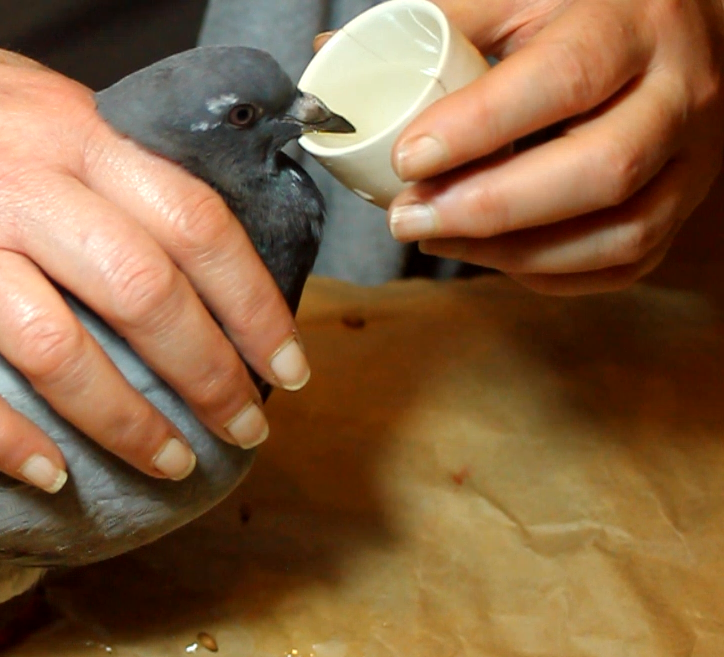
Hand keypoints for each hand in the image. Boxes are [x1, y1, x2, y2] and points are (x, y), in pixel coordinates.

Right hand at [0, 0, 308, 490]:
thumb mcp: (42, 101)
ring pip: (51, 346)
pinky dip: (0, 438)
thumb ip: (112, 164)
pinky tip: (47, 476)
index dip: (252, 303)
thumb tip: (198, 247)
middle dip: (206, 374)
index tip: (286, 364)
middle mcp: (14, 184)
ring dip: (120, 420)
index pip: (192, 220)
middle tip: (242, 429)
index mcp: (70, 132)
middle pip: (137, 290)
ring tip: (166, 463)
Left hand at [380, 0, 723, 294]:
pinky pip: (624, 263)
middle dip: (490, 207)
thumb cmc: (579, 14)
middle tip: (407, 218)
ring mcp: (692, 158)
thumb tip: (327, 62)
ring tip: (435, 238)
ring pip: (619, 233)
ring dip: (514, 252)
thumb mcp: (516, 0)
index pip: (565, 79)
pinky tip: (489, 255)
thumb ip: (435, 27)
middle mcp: (676, 92)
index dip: (481, 126)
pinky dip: (548, 272)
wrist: (680, 31)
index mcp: (626, 24)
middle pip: (600, 169)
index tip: (407, 158)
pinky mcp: (685, 207)